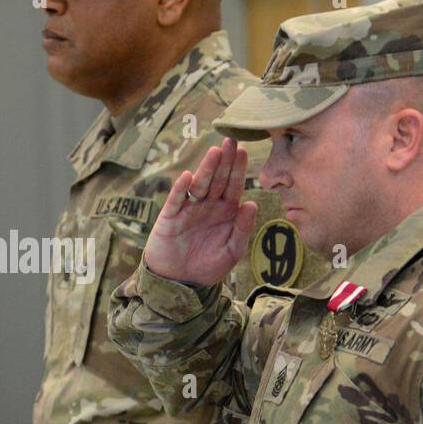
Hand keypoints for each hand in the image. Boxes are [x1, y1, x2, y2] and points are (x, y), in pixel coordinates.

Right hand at [143, 137, 258, 284]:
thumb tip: (252, 203)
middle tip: (230, 141)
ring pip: (199, 185)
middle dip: (224, 161)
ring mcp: (188, 209)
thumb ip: (242, 229)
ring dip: (206, 169)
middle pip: (217, 180)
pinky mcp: (170, 217)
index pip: (234, 186)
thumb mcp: (231, 252)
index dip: (238, 169)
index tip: (243, 151)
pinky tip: (188, 177)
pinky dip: (181, 189)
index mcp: (226, 212)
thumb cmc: (207, 267)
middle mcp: (208, 206)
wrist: (179, 282)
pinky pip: (176, 200)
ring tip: (214, 153)